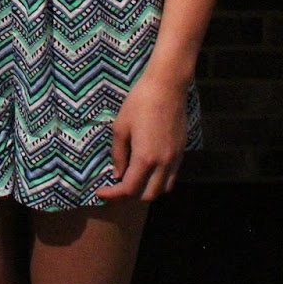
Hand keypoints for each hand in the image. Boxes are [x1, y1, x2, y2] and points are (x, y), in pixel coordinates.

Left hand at [96, 69, 187, 202]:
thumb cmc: (139, 103)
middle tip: (116, 187)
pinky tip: (148, 171)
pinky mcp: (181, 152)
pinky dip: (159, 182)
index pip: (129, 189)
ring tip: (133, 180)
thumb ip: (118, 154)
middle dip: (130, 196)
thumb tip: (118, 175)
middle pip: (148, 195)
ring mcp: (175, 159)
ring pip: (163, 189)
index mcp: (144, 158)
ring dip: (147, 191)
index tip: (101, 193)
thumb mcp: (120, 127)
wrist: (167, 87)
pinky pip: (172, 177)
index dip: (113, 195)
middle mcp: (162, 164)